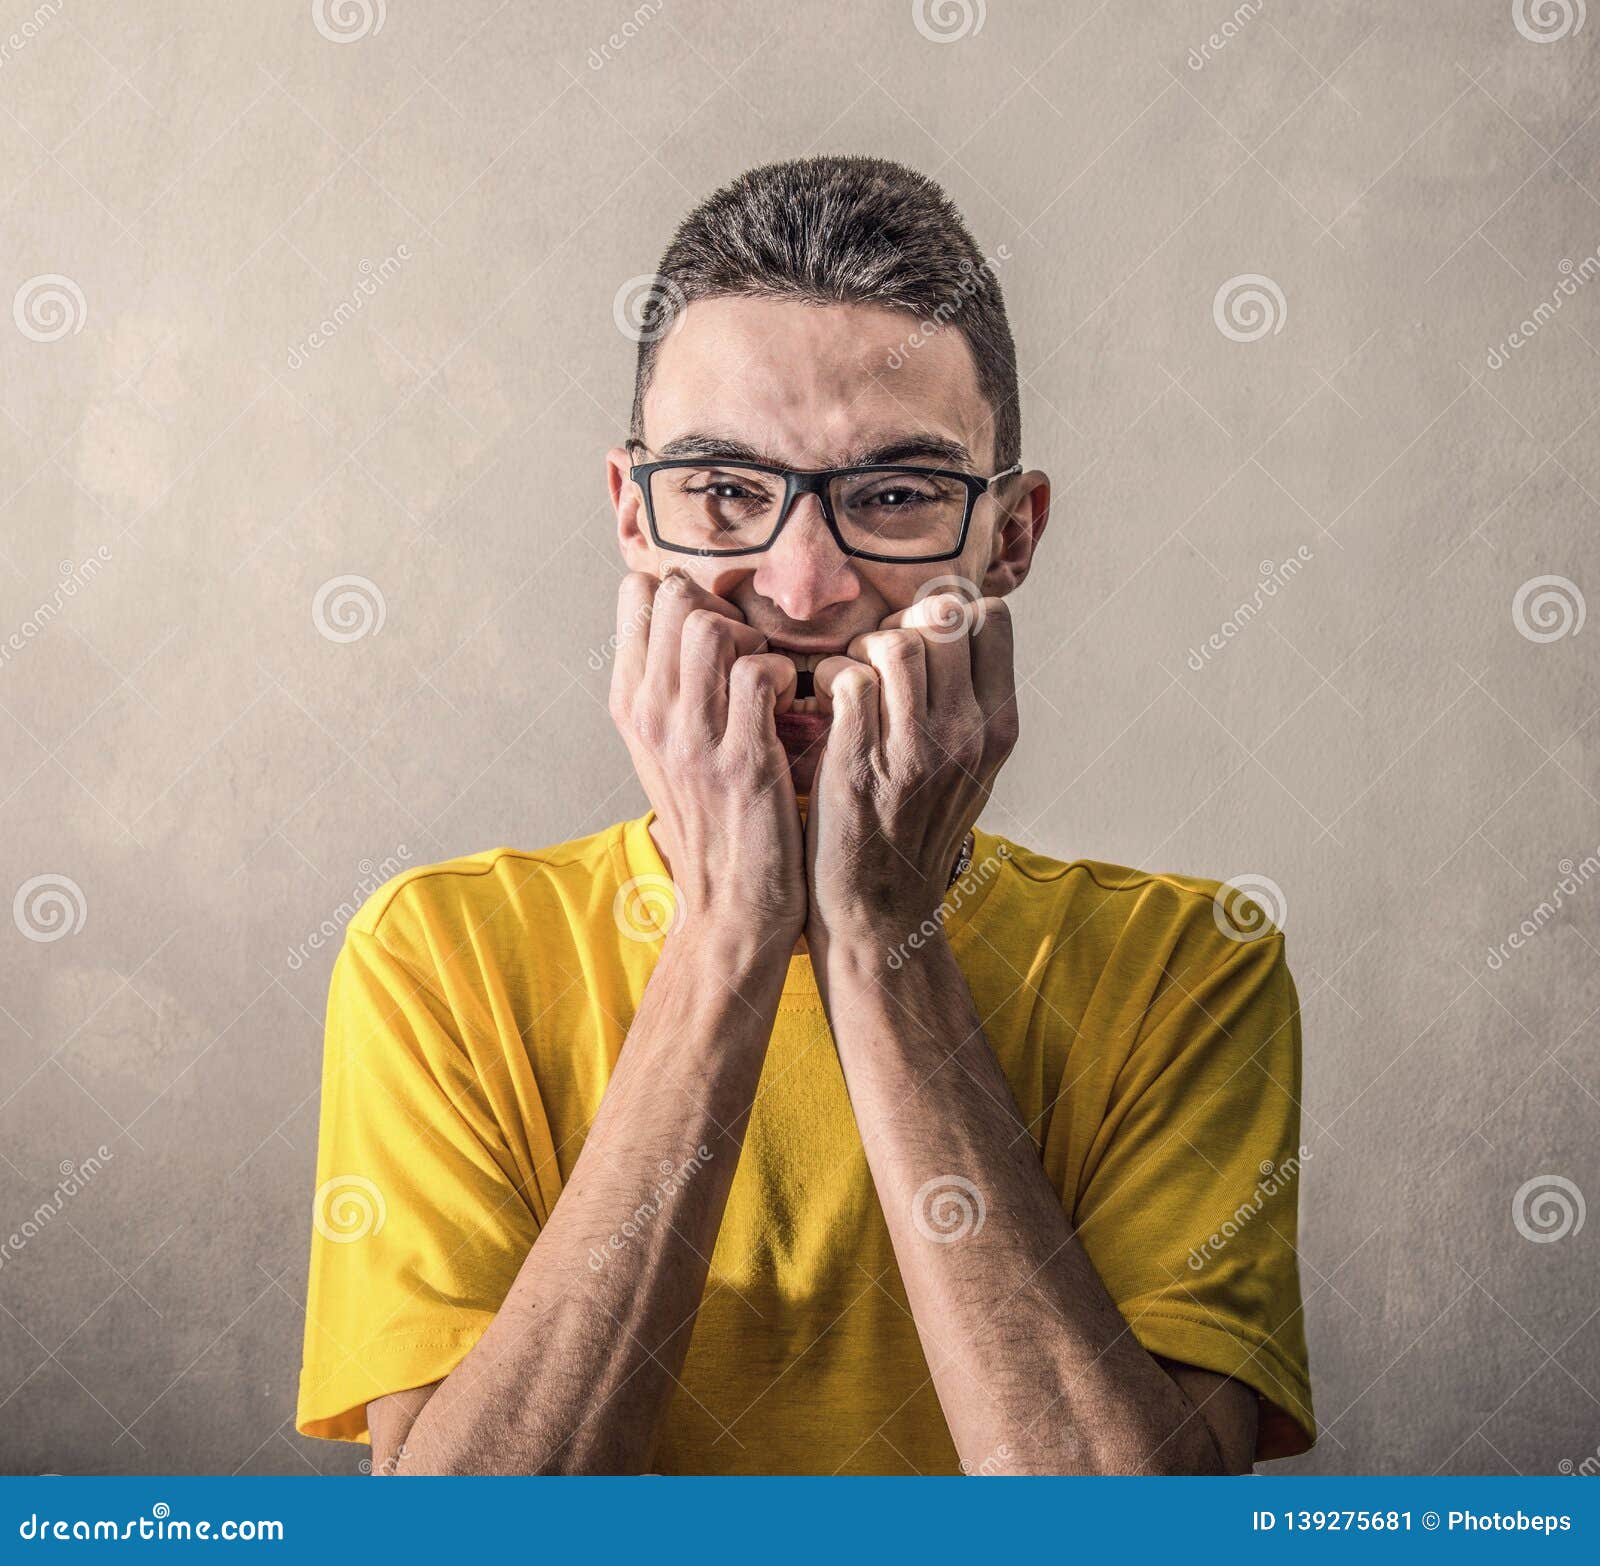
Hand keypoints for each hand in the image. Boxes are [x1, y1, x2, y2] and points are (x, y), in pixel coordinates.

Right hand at [609, 570, 806, 949]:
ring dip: (754, 640)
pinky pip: (760, 674)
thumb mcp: (670, 750)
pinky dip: (787, 676)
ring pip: (710, 628)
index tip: (720, 631)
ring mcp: (691, 738)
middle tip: (750, 653)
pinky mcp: (741, 761)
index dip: (688, 592)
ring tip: (770, 679)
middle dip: (725, 606)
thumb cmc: (714, 819)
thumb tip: (695, 616)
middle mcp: (650, 714)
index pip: (637, 594)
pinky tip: (794, 707)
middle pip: (675, 597)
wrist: (730, 905)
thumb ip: (674, 686)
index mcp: (630, 703)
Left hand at [805, 593, 1018, 950]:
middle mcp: (966, 732)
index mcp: (999, 726)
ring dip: (861, 646)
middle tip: (876, 654)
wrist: (880, 909)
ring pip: (896, 641)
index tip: (920, 635)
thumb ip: (972, 703)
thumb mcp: (973, 770)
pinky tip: (826, 703)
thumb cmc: (917, 832)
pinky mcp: (861, 760)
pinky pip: (849, 678)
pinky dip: (830, 677)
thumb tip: (959, 626)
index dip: (949, 609)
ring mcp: (915, 748)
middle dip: (901, 619)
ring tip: (851, 677)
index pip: (993, 617)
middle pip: (943, 616)